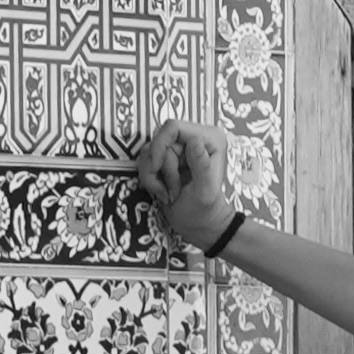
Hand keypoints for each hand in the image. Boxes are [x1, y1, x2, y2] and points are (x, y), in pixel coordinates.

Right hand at [128, 122, 243, 259]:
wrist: (198, 226)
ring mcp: (178, 148)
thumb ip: (202, 166)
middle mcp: (193, 139)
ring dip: (153, 176)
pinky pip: (145, 161)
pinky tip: (162, 191)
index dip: (159, 146)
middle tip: (172, 190)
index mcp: (208, 140)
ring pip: (148, 151)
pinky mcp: (166, 159)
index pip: (173, 127)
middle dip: (159, 168)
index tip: (157, 169)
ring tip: (169, 193)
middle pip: (157, 140)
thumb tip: (194, 141)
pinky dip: (149, 179)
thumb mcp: (205, 191)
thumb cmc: (205, 211)